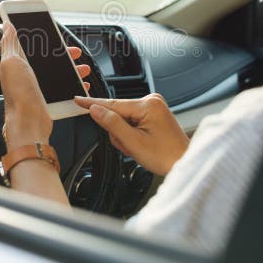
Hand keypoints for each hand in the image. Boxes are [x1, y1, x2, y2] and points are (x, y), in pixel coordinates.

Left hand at [0, 22, 90, 150]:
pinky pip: (65, 89)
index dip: (44, 39)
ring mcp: (39, 87)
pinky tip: (81, 84)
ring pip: (60, 74)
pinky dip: (75, 86)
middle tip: (75, 52)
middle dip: (64, 55)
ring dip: (73, 70)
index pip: (32, 46)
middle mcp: (28, 75)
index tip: (56, 35)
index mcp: (18, 63)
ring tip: (83, 69)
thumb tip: (7, 26)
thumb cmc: (18, 94)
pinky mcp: (49, 99)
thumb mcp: (11, 62)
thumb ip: (9, 44)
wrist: (28, 122)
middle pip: (49, 60)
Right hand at [74, 93, 188, 175]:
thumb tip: (96, 110)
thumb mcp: (134, 143)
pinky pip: (132, 121)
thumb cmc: (166, 156)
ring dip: (125, 135)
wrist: (184, 162)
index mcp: (148, 105)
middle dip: (119, 132)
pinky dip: (131, 134)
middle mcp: (152, 101)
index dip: (93, 104)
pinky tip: (141, 143)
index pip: (112, 103)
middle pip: (118, 113)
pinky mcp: (154, 113)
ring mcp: (154, 107)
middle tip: (131, 146)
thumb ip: (112, 124)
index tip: (78, 99)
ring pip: (123, 119)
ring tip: (139, 147)